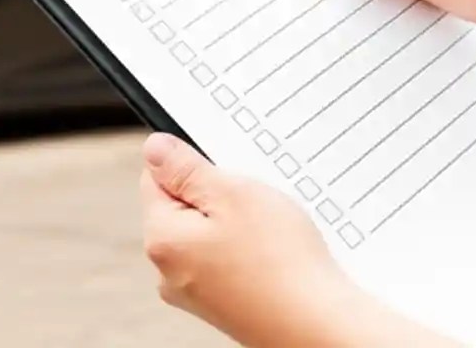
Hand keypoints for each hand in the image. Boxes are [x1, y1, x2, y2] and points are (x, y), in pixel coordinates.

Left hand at [139, 132, 459, 347]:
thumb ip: (185, 168)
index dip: (191, 165)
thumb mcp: (232, 194)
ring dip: (234, 223)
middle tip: (254, 203)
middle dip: (215, 196)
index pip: (155, 178)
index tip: (224, 171)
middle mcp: (168, 272)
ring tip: (269, 231)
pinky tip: (273, 254)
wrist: (321, 327)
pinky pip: (225, 260)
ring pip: (207, 234)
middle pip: (180, 208)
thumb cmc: (282, 263)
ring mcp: (195, 292)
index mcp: (161, 240)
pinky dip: (246, 251)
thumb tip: (154, 149)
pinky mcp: (222, 304)